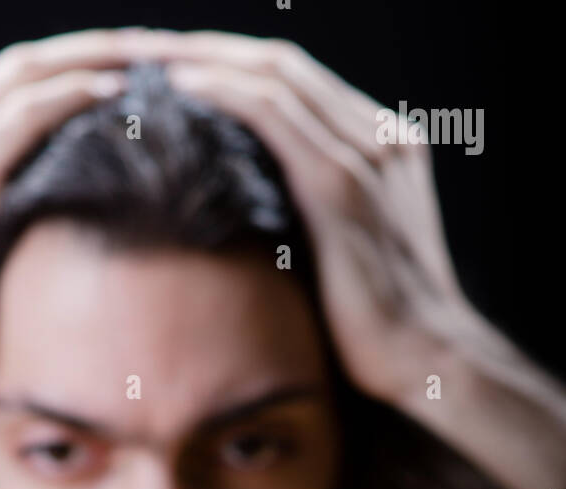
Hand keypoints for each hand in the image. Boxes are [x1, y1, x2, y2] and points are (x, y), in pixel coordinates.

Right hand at [0, 27, 170, 488]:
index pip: (7, 89)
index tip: (131, 72)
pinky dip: (72, 94)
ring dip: (96, 59)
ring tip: (155, 57)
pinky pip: (22, 114)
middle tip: (159, 48)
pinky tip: (117, 90)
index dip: (70, 69)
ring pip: (25, 75)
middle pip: (20, 66)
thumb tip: (65, 231)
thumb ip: (1, 230)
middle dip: (92, 48)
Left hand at [158, 33, 565, 488]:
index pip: (294, 83)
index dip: (230, 68)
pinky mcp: (341, 185)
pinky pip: (274, 112)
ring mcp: (364, 153)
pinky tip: (177, 87)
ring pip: (273, 74)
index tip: (168, 72)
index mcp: (380, 146)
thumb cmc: (375, 331)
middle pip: (279, 64)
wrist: (426, 361)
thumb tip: (240, 223)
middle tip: (139, 51)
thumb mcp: (338, 260)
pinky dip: (222, 90)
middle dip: (206, 50)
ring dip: (202, 59)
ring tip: (142, 59)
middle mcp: (378, 134)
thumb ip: (304, 223)